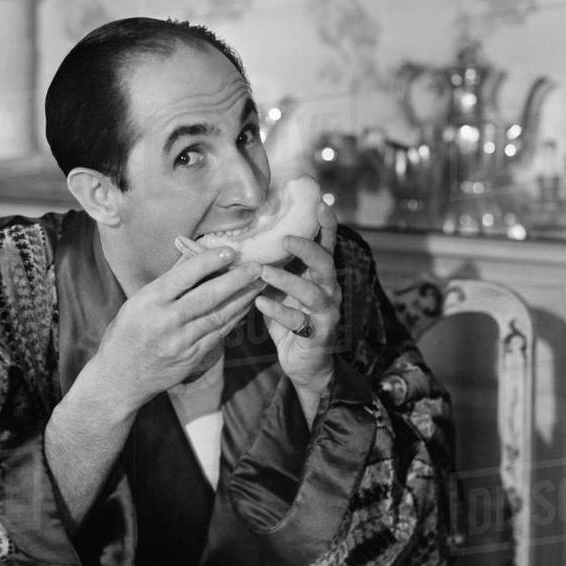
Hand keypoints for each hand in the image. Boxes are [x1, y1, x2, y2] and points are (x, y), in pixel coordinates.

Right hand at [95, 247, 263, 409]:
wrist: (120, 378)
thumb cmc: (126, 333)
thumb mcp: (138, 302)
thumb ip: (167, 282)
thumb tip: (192, 254)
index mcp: (149, 301)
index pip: (184, 276)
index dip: (209, 262)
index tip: (230, 251)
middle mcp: (166, 321)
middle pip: (208, 296)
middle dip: (236, 280)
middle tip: (256, 266)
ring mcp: (181, 342)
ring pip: (218, 316)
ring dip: (242, 298)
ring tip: (259, 283)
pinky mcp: (192, 357)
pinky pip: (218, 334)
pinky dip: (234, 318)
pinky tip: (246, 306)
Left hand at [253, 200, 339, 394]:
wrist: (305, 363)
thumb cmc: (290, 319)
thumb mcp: (279, 291)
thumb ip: (270, 269)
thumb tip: (238, 245)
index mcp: (319, 275)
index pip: (326, 244)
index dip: (326, 224)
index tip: (320, 202)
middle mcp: (328, 289)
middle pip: (325, 263)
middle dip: (307, 249)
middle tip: (285, 239)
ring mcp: (326, 312)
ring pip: (313, 292)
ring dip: (287, 280)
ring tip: (263, 273)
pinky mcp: (318, 334)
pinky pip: (299, 321)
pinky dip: (279, 312)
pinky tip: (260, 304)